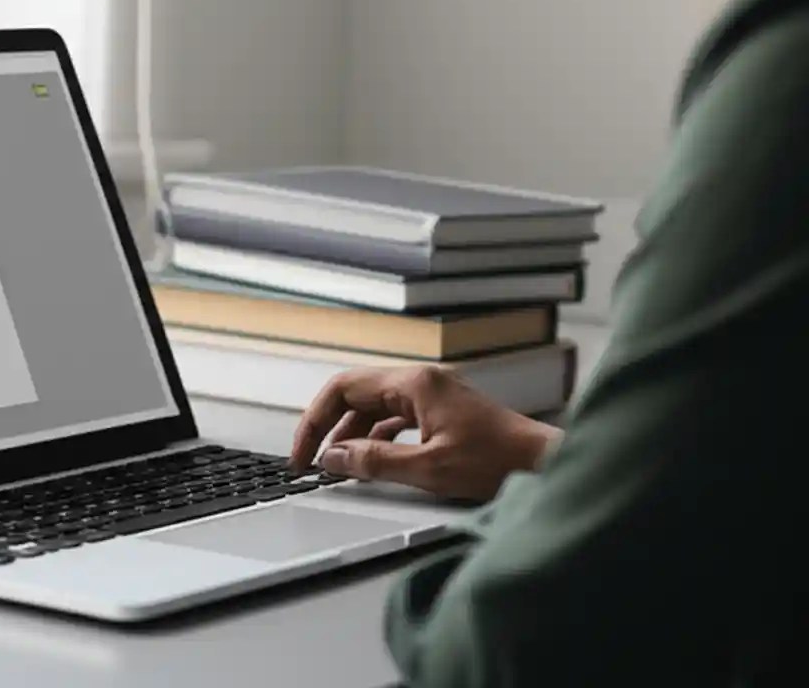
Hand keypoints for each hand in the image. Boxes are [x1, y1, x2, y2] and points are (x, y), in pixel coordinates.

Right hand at [289, 366, 561, 500]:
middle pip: (354, 395)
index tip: (303, 453)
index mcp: (414, 383)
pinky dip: (375, 436)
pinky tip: (370, 460)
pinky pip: (394, 416)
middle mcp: (420, 380)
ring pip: (373, 407)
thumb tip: (333, 458)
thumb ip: (374, 461)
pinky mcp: (441, 411)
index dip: (315, 422)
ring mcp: (431, 394)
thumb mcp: (428, 467)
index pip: (342, 389)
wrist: (543, 463)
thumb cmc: (497, 461)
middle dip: (329, 428)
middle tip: (312, 462)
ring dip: (352, 435)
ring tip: (339, 466)